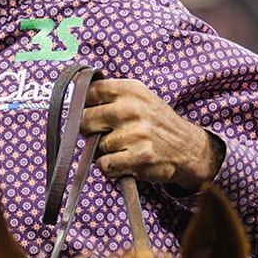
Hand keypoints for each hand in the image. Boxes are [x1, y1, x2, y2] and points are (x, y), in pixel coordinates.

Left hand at [78, 78, 223, 192]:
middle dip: (89, 130)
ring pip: (95, 146)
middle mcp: (132, 109)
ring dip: (105, 152)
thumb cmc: (155, 123)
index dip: (83, 106)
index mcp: (130, 90)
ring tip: (124, 148)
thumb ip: (108, 95)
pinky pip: (104, 165)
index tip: (90, 112)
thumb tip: (70, 94)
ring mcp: (136, 133)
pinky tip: (126, 161)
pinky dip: (111, 167)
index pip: (87, 92)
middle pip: (83, 120)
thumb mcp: (137, 98)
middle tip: (105, 134)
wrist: (187, 148)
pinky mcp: (139, 157)